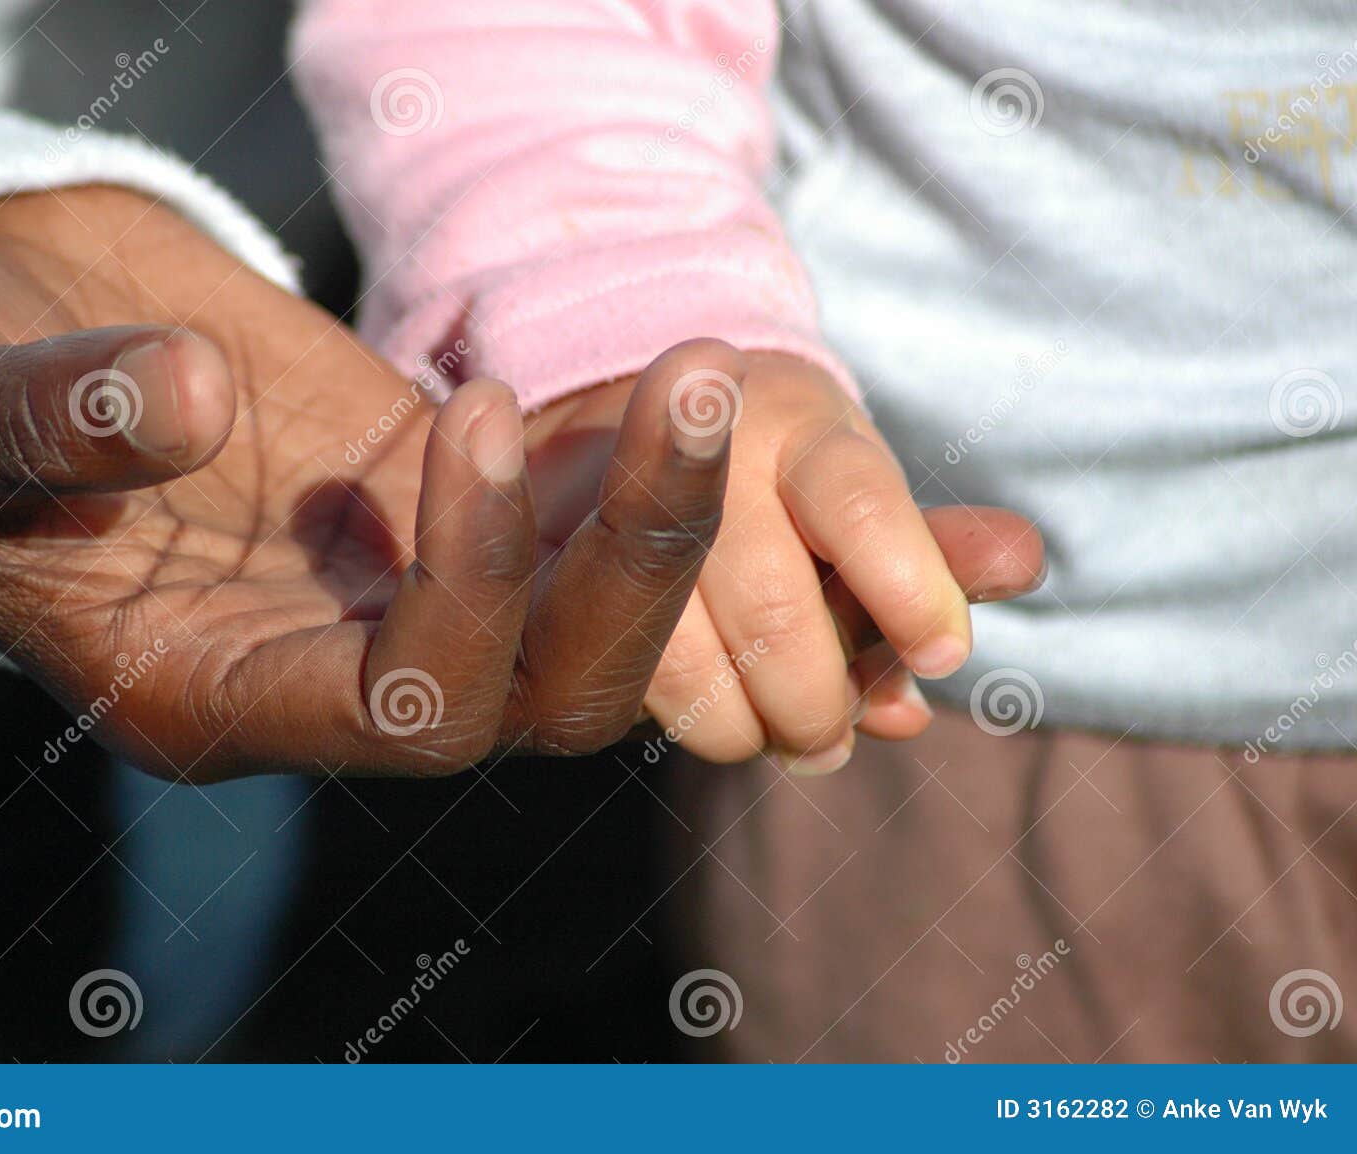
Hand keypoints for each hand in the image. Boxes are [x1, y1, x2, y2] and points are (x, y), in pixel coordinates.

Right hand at [0, 189, 733, 780]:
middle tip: (696, 391)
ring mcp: (383, 594)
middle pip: (543, 702)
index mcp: (204, 695)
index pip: (402, 715)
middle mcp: (319, 673)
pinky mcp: (416, 504)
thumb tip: (185, 393)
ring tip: (707, 371)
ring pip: (582, 631)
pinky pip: (565, 527)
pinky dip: (624, 465)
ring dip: (662, 516)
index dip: (470, 586)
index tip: (475, 415)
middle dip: (636, 567)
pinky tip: (663, 374)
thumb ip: (36, 419)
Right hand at [524, 341, 1044, 771]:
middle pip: (774, 608)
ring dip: (754, 726)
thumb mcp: (853, 496)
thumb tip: (1020, 563)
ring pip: (692, 664)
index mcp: (793, 422)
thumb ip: (929, 541)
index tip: (941, 657)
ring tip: (785, 736)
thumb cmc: (771, 485)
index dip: (907, 585)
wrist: (615, 431)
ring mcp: (613, 512)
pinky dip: (694, 722)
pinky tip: (724, 717)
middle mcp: (699, 454)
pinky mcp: (555, 572)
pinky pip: (630, 684)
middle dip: (819, 699)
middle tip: (835, 741)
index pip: (854, 502)